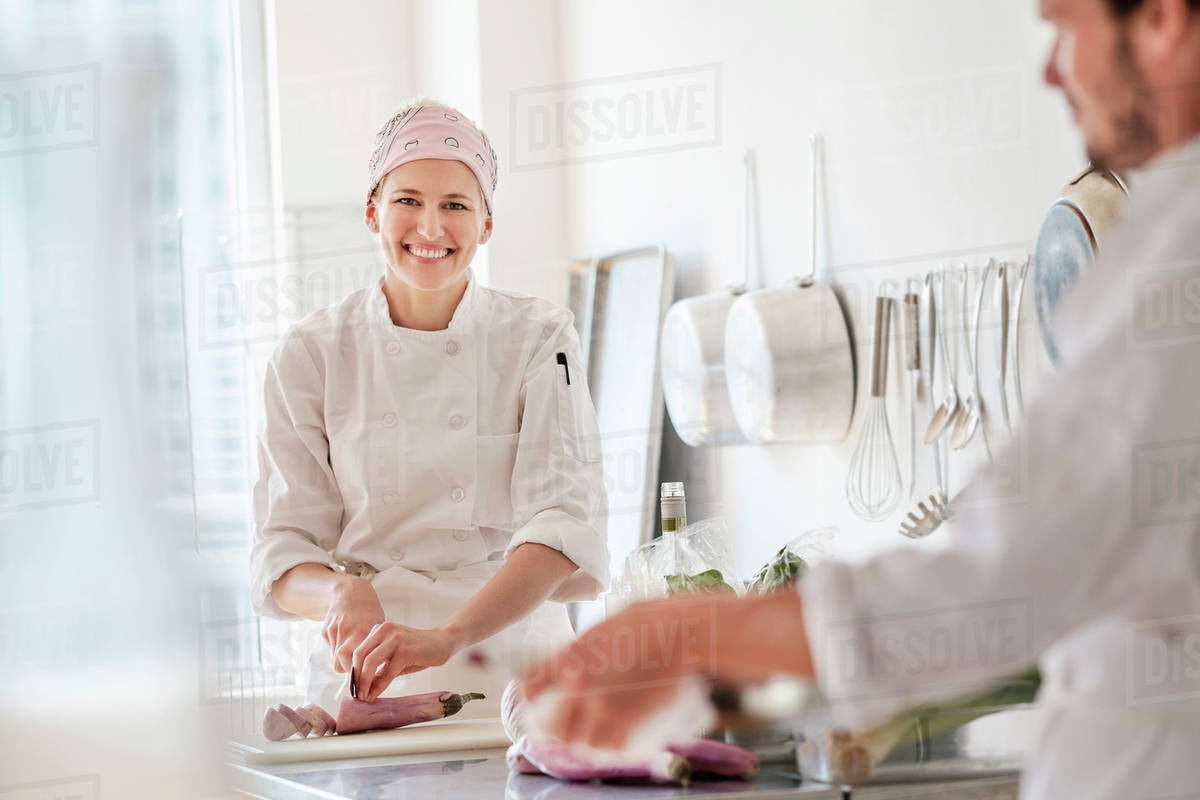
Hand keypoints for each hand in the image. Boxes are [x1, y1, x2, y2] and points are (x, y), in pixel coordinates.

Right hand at [322, 575, 385, 673]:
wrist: (351, 592)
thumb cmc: (369, 612)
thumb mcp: (378, 627)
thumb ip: (376, 646)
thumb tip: (374, 672)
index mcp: (366, 630)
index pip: (359, 663)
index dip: (360, 676)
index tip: (365, 683)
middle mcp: (349, 630)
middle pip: (342, 665)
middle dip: (349, 674)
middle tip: (357, 678)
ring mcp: (336, 629)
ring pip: (335, 660)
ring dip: (343, 665)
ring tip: (352, 665)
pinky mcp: (326, 629)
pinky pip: (330, 649)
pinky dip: (337, 653)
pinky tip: (345, 646)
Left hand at [352, 623, 462, 701]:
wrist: (443, 642)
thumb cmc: (419, 650)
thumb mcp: (394, 657)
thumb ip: (379, 668)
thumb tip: (364, 686)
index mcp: (380, 629)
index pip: (358, 650)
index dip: (353, 670)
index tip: (353, 686)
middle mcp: (385, 630)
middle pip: (360, 655)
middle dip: (356, 677)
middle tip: (356, 693)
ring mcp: (395, 639)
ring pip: (370, 662)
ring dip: (364, 682)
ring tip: (363, 695)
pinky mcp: (405, 650)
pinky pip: (388, 671)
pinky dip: (379, 686)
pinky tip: (375, 694)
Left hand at [522, 590, 813, 747]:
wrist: (694, 633)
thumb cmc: (662, 617)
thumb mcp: (618, 617)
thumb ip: (595, 639)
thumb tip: (585, 651)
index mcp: (576, 651)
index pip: (533, 682)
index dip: (532, 694)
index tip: (537, 698)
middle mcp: (582, 683)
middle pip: (552, 723)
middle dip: (557, 727)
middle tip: (565, 727)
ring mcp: (605, 706)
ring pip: (578, 742)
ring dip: (584, 741)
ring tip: (594, 736)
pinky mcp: (631, 723)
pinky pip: (610, 749)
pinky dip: (612, 748)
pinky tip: (618, 739)